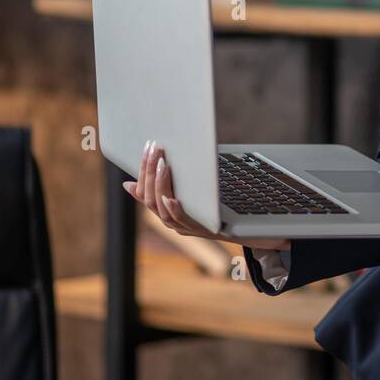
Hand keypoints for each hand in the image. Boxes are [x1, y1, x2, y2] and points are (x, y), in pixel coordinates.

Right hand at [124, 141, 289, 250]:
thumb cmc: (217, 207)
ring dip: (160, 185)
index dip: (143, 170)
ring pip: (162, 210)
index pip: (145, 193)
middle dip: (150, 172)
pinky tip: (171, 196)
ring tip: (162, 164)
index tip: (147, 148)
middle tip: (154, 149)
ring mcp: (186, 228)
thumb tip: (132, 182)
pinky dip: (173, 209)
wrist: (247, 229)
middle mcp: (173, 222)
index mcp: (167, 212)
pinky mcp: (202, 231)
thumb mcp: (192, 193)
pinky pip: (182, 221)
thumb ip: (170, 186)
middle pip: (151, 200)